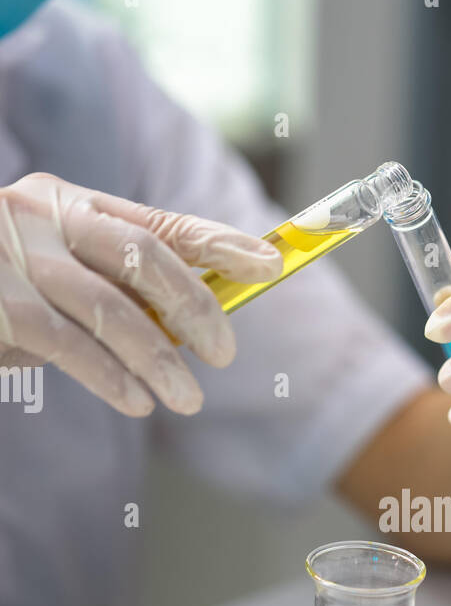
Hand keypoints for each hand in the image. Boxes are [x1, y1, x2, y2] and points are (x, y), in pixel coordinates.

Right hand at [0, 173, 281, 414]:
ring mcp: (14, 257)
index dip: (220, 242)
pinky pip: (68, 344)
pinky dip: (112, 378)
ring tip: (188, 398)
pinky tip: (138, 402)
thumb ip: (114, 284)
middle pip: (144, 256)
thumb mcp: (55, 274)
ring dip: (160, 359)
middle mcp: (42, 217)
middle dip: (197, 305)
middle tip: (226, 352)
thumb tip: (198, 320)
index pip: (160, 221)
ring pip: (110, 307)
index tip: (271, 265)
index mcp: (68, 203)